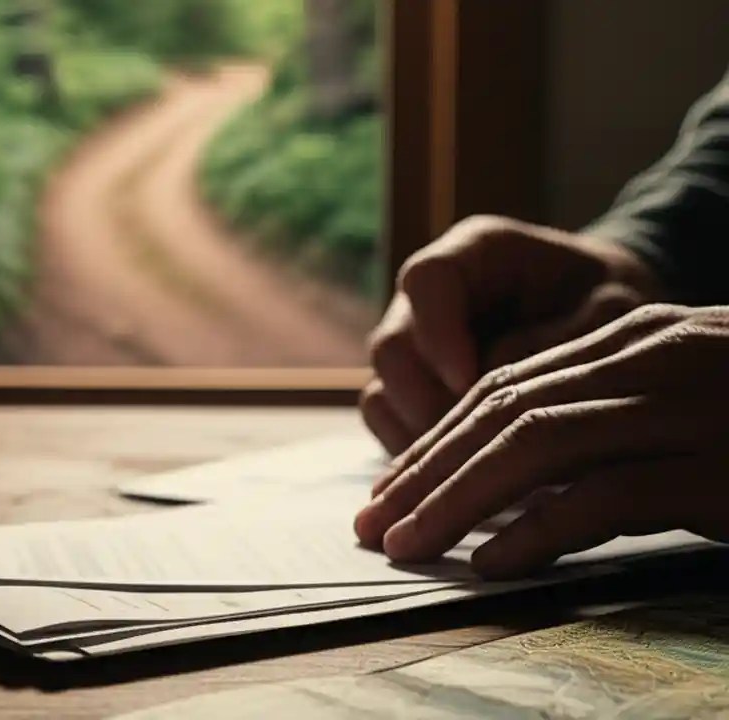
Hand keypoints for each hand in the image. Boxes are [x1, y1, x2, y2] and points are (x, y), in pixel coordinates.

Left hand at [354, 304, 728, 577]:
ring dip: (456, 500)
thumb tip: (519, 480)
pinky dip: (538, 530)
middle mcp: (647, 358)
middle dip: (425, 471)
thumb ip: (607, 416)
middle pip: (504, 411)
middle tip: (372, 523)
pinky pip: (603, 496)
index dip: (437, 438)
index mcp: (630, 337)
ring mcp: (682, 408)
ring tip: (406, 545)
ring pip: (534, 445)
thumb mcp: (686, 395)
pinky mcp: (715, 467)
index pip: (506, 384)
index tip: (390, 488)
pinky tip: (492, 562)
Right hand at [362, 215, 661, 453]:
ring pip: (382, 395)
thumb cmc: (615, 303)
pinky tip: (464, 485)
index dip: (439, 333)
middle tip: (476, 445)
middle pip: (392, 347)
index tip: (471, 381)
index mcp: (475, 252)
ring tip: (473, 475)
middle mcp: (429, 299)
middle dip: (426, 403)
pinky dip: (419, 459)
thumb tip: (490, 387)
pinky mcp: (413, 394)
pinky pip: (390, 428)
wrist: (610, 320)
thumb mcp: (610, 309)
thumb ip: (555, 340)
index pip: (428, 280)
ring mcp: (415, 349)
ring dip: (421, 441)